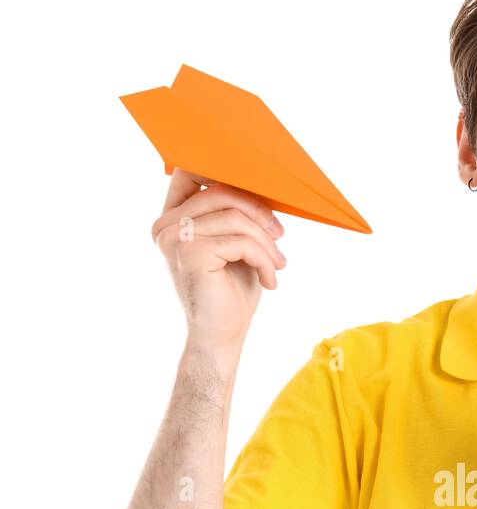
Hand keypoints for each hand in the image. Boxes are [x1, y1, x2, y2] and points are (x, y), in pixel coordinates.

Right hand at [150, 167, 287, 352]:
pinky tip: (270, 280)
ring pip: (235, 217)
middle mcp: (165, 225)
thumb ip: (236, 212)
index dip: (224, 171)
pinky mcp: (190, 254)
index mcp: (171, 218)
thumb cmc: (230, 292)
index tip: (259, 195)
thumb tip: (263, 181)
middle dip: (259, 213)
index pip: (190, 171)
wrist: (220, 338)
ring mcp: (173, 238)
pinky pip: (240, 241)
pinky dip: (264, 259)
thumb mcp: (235, 244)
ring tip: (277, 264)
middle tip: (279, 238)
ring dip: (265, 242)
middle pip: (221, 191)